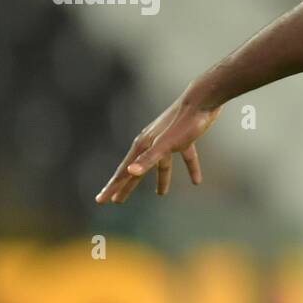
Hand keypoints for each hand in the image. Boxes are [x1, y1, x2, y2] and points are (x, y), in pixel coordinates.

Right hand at [95, 92, 221, 203]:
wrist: (202, 101)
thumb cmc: (183, 122)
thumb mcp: (165, 144)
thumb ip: (149, 159)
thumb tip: (130, 171)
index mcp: (143, 146)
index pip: (124, 172)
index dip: (113, 187)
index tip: (101, 200)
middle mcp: (151, 143)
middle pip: (137, 170)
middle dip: (128, 186)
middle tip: (116, 201)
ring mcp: (168, 140)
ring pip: (162, 165)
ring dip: (161, 179)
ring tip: (161, 194)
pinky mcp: (185, 138)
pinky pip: (185, 157)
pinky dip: (190, 169)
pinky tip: (196, 181)